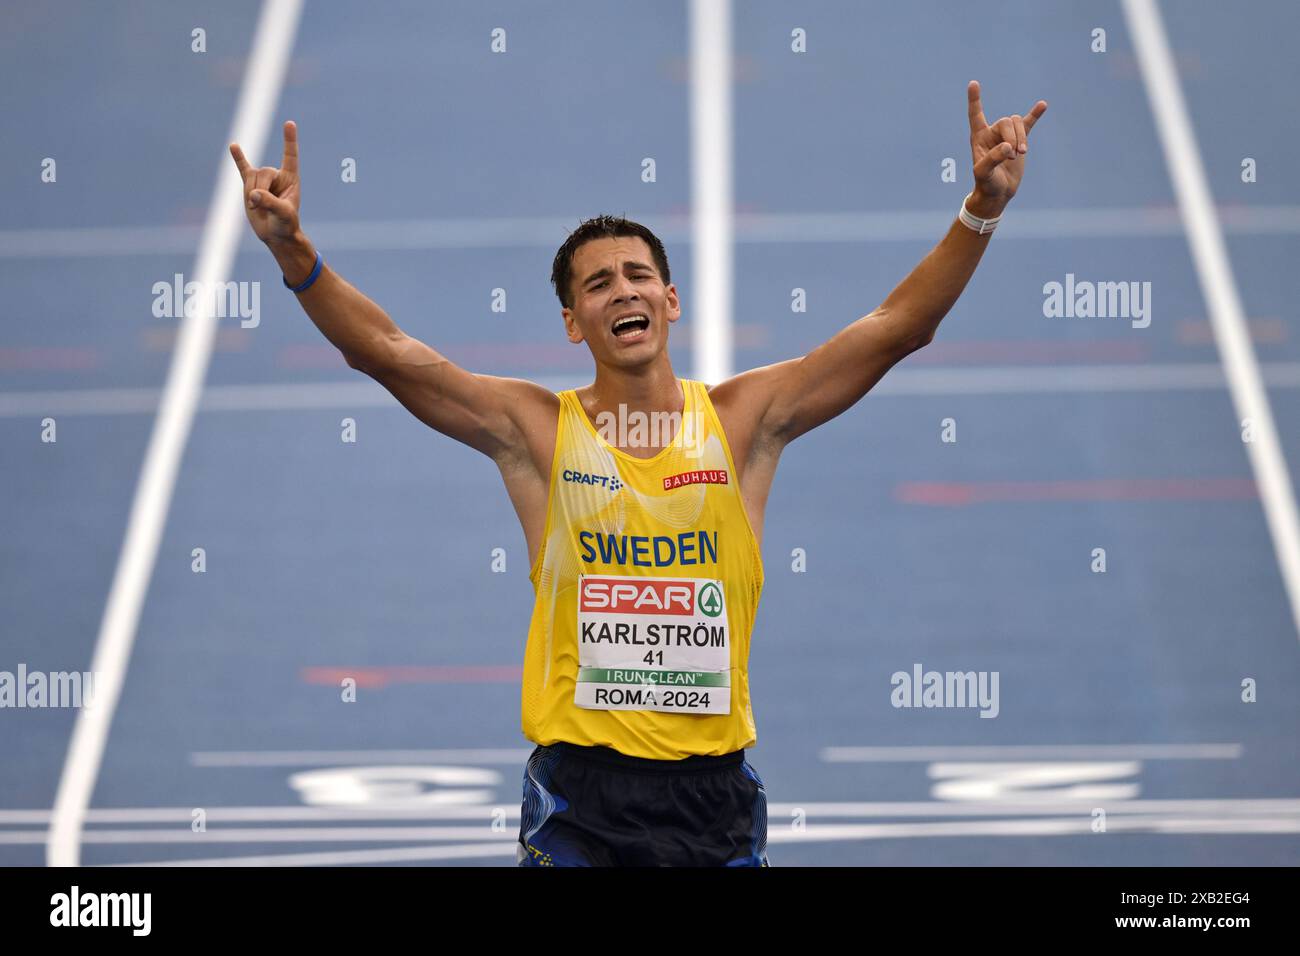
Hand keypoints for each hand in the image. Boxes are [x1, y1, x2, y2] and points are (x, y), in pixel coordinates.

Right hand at [229, 120, 300, 244]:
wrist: (275, 234)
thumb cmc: (286, 224)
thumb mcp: (283, 214)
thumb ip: (270, 203)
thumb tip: (254, 195)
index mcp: (291, 179)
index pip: (290, 156)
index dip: (289, 140)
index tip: (289, 123)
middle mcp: (277, 175)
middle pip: (263, 172)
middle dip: (261, 190)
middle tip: (264, 207)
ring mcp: (262, 179)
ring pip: (250, 178)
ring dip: (251, 195)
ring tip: (258, 208)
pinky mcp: (250, 184)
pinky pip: (242, 168)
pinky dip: (238, 158)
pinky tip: (234, 146)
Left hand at [966, 81, 1046, 215]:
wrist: (998, 192)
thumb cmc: (986, 183)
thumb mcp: (984, 173)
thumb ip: (993, 159)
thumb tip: (1008, 147)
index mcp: (979, 137)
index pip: (976, 114)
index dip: (975, 100)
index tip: (973, 84)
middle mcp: (992, 132)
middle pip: (1006, 122)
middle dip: (1012, 137)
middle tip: (1012, 156)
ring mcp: (1006, 135)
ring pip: (1017, 123)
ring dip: (1022, 137)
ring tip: (1021, 154)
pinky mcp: (1019, 140)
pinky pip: (1028, 123)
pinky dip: (1035, 115)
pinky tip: (1043, 105)